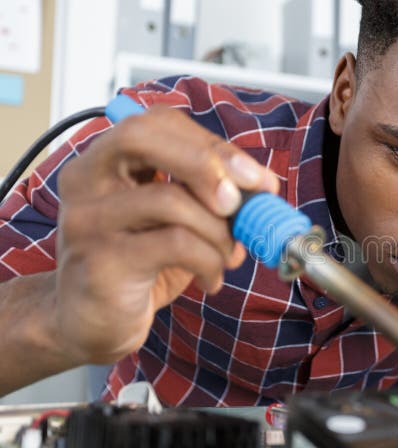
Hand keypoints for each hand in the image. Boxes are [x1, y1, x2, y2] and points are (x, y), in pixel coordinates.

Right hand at [54, 104, 278, 364]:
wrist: (91, 325)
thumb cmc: (140, 266)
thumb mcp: (177, 221)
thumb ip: (208, 196)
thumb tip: (262, 187)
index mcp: (105, 160)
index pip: (157, 123)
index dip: (212, 143)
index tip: (256, 178)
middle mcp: (86, 179)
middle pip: (142, 138)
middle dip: (207, 163)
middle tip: (241, 201)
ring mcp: (88, 219)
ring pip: (169, 199)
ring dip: (218, 230)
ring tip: (228, 257)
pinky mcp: (101, 260)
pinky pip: (175, 244)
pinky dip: (209, 261)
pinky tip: (211, 280)